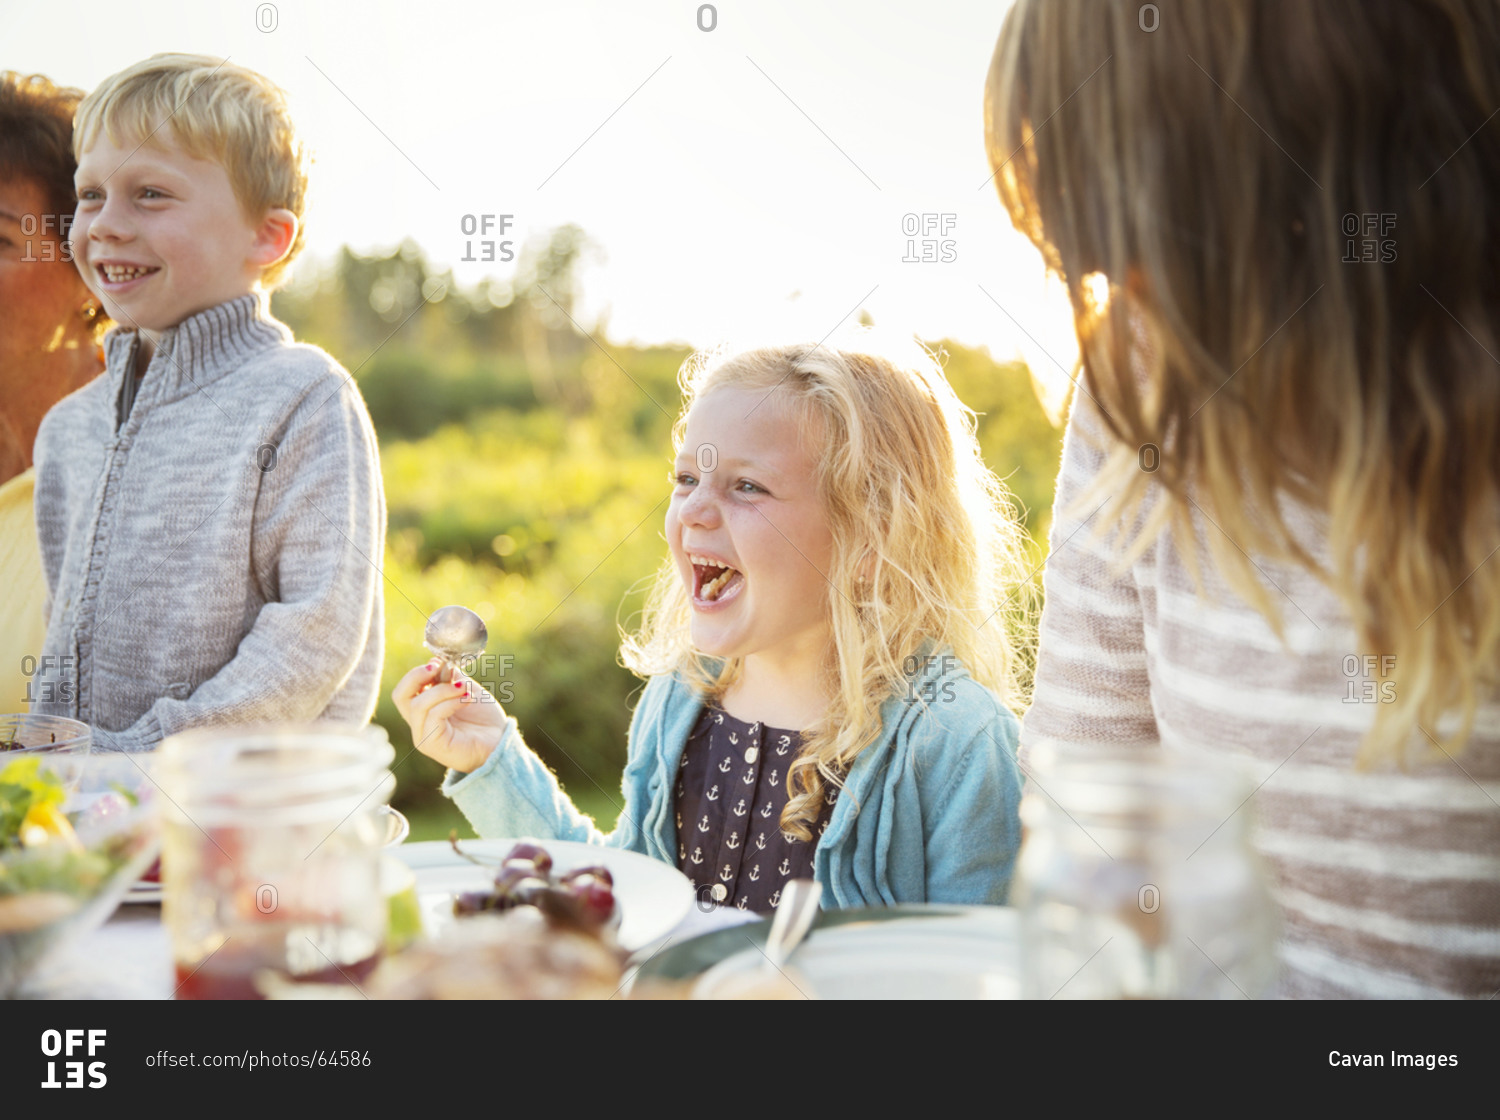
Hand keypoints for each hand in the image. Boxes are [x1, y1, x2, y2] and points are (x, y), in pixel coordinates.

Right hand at [391, 660, 507, 773]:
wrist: (500, 739)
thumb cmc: (483, 717)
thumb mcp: (464, 688)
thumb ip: (449, 677)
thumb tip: (437, 663)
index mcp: (423, 709)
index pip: (404, 690)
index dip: (416, 673)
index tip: (438, 662)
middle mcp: (419, 723)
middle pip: (400, 696)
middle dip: (417, 677)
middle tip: (439, 667)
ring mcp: (423, 736)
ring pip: (419, 705)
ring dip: (443, 690)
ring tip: (464, 688)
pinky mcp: (433, 745)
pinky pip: (433, 717)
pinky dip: (450, 703)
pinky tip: (467, 699)